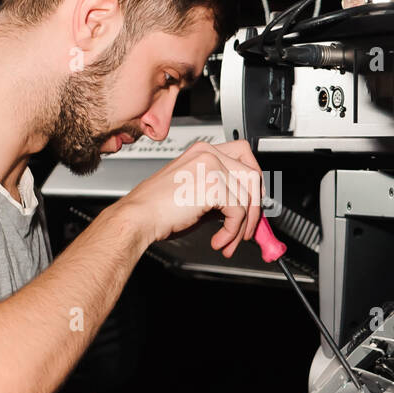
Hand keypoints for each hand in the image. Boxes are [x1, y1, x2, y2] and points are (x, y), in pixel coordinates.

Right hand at [117, 140, 264, 257]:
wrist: (138, 218)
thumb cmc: (158, 209)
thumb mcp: (195, 194)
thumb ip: (220, 196)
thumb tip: (244, 209)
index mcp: (202, 151)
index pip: (244, 154)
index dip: (254, 179)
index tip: (254, 200)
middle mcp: (208, 154)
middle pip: (252, 175)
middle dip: (255, 207)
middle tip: (247, 228)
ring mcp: (211, 166)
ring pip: (248, 197)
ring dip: (242, 226)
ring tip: (228, 241)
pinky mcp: (213, 185)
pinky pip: (238, 212)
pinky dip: (232, 232)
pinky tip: (219, 240)